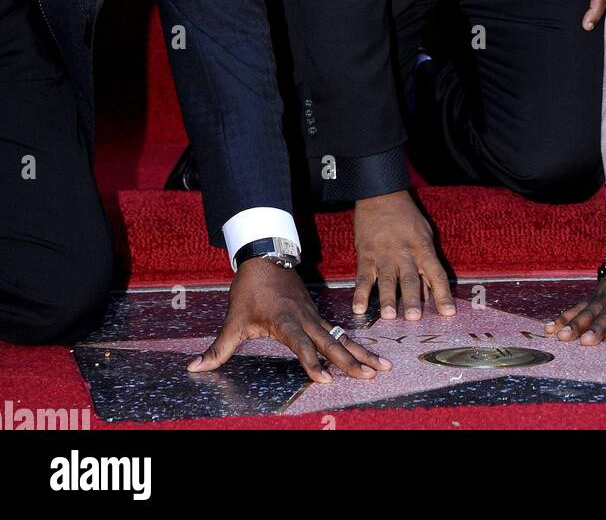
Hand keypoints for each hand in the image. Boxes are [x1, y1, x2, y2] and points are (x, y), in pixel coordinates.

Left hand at [186, 257, 391, 382]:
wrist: (265, 255)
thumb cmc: (249, 289)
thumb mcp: (233, 320)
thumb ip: (218, 349)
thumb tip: (194, 368)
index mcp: (285, 320)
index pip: (301, 345)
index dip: (311, 363)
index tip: (325, 380)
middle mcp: (304, 319)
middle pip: (330, 342)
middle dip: (351, 360)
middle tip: (371, 374)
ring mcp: (314, 315)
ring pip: (340, 336)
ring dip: (361, 352)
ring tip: (382, 366)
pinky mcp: (317, 315)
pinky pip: (338, 332)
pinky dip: (354, 343)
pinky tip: (369, 355)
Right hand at [352, 189, 455, 321]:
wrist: (382, 195)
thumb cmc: (407, 217)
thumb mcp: (424, 235)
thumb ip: (426, 265)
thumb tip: (429, 295)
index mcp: (423, 249)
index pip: (436, 274)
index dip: (443, 294)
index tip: (449, 313)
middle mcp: (405, 254)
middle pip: (410, 279)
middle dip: (412, 299)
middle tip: (414, 318)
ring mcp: (384, 254)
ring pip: (387, 279)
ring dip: (387, 298)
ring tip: (388, 315)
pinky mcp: (366, 254)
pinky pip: (363, 276)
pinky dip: (360, 293)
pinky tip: (358, 308)